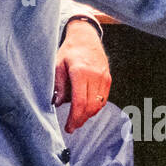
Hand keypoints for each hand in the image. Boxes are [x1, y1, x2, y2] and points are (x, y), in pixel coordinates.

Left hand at [54, 18, 111, 132]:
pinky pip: (103, 99)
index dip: (74, 118)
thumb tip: (57, 104)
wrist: (86, 38)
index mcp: (80, 72)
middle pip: (90, 106)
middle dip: (80, 119)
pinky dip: (94, 107)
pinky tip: (85, 108)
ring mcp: (104, 78)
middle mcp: (95, 76)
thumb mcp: (57, 65)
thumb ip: (58, 85)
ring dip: (88, 115)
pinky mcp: (108, 79)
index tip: (68, 127)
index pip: (80, 102)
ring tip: (77, 118)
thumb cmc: (69, 51)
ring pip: (98, 105)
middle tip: (71, 126)